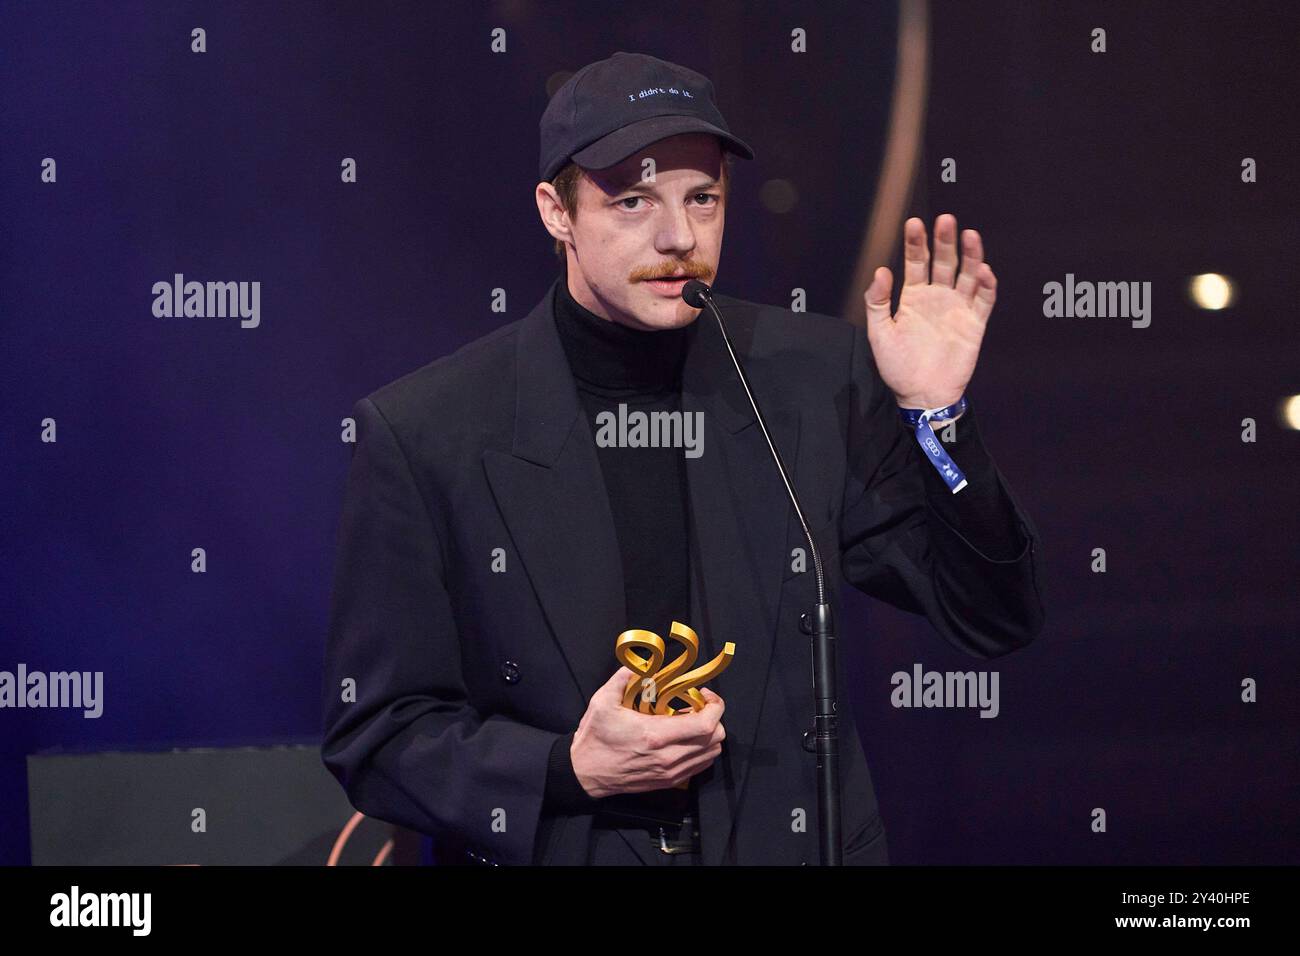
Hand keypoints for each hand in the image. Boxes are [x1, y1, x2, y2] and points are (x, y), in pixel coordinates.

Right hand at [570, 665, 725, 798]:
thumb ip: (623, 678)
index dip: (715, 706)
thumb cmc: (594, 738)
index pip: (706, 723)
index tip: (704, 694)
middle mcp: (668, 756)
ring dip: (709, 735)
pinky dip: (702, 751)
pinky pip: (700, 766)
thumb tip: (640, 664)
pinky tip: (687, 739)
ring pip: (711, 753)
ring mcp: (670, 771)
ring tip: (692, 723)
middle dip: (714, 718)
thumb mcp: (602, 701)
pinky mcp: (669, 781)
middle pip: (716, 738)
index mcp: (656, 734)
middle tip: (698, 706)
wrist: (585, 773)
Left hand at [863, 214, 996, 414]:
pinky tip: (983, 271)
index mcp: (914, 296)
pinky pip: (984, 300)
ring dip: (970, 255)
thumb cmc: (897, 367)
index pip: (916, 262)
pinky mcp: (975, 323)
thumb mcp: (879, 333)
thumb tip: (881, 270)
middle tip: (945, 219)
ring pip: (967, 274)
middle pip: (944, 262)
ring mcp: (958, 308)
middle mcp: (938, 297)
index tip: (913, 223)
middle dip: (944, 241)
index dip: (915, 243)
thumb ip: (877, 302)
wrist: (921, 395)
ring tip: (969, 235)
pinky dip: (986, 285)